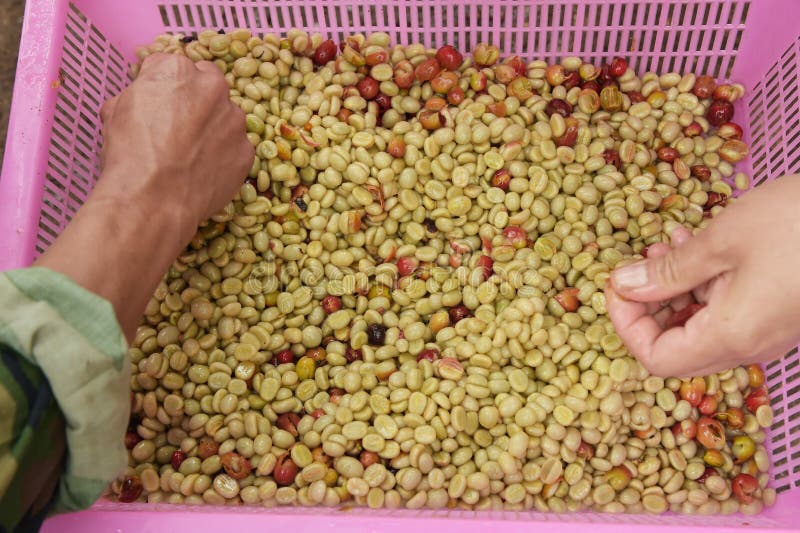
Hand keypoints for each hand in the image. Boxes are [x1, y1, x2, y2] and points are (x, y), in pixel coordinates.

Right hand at [96, 53, 253, 227]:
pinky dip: (223, 155)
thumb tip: (143, 97)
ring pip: (225, 116)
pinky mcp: (246, 151)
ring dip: (212, 127)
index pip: (171, 66)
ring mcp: (234, 121)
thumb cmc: (130, 154)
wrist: (152, 200)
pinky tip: (203, 170)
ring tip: (189, 153)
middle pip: (206, 85)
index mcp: (177, 70)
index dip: (161, 86)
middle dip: (194, 100)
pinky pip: (235, 147)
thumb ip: (138, 93)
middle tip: (176, 126)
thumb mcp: (114, 111)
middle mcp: (213, 88)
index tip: (156, 103)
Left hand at [605, 177, 799, 376]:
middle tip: (634, 265)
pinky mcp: (780, 313)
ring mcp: (768, 332)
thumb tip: (623, 286)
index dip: (626, 326)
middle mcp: (750, 345)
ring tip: (663, 246)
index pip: (656, 360)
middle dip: (647, 307)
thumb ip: (667, 272)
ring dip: (673, 289)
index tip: (615, 286)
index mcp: (731, 337)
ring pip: (700, 325)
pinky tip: (694, 246)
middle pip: (676, 347)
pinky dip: (702, 283)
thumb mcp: (722, 241)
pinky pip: (727, 310)